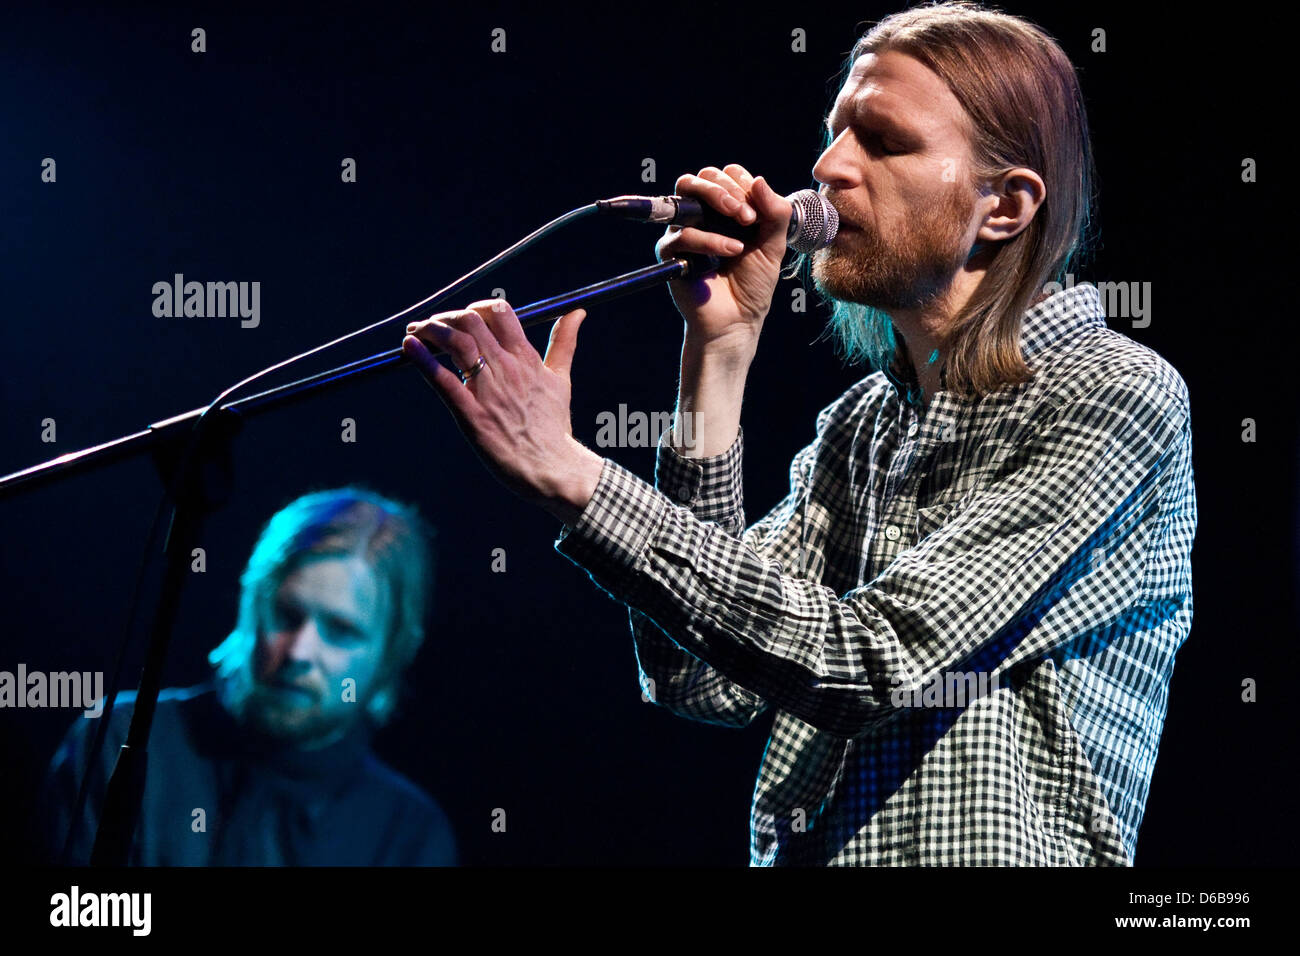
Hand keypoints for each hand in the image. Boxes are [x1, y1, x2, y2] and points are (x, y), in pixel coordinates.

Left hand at [401, 300, 604, 525]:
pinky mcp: (473, 415)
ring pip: (457, 344)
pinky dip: (424, 362)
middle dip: (444, 317)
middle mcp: (507, 368)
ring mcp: (489, 391)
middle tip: (428, 326)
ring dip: (431, 331)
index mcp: (526, 358)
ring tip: (414, 333)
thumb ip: (564, 343)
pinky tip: (408, 349)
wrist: (553, 466)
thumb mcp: (560, 378)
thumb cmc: (554, 426)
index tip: (462, 318)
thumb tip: (577, 313)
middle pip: (471, 322)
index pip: (499, 312)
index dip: (475, 307)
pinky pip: (445, 382)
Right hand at [655, 164, 791, 359]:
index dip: (742, 184)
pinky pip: (684, 232)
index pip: (726, 175)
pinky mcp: (671, 252)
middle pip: (702, 177)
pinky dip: (711, 239)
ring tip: (744, 227)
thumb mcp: (773, 245)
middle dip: (727, 188)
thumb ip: (775, 213)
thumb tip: (758, 180)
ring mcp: (684, 230)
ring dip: (718, 200)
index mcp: (725, 210)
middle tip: (748, 215)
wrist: (737, 321)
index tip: (758, 211)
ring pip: (686, 191)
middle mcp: (702, 215)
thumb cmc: (753, 285)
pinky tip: (732, 251)